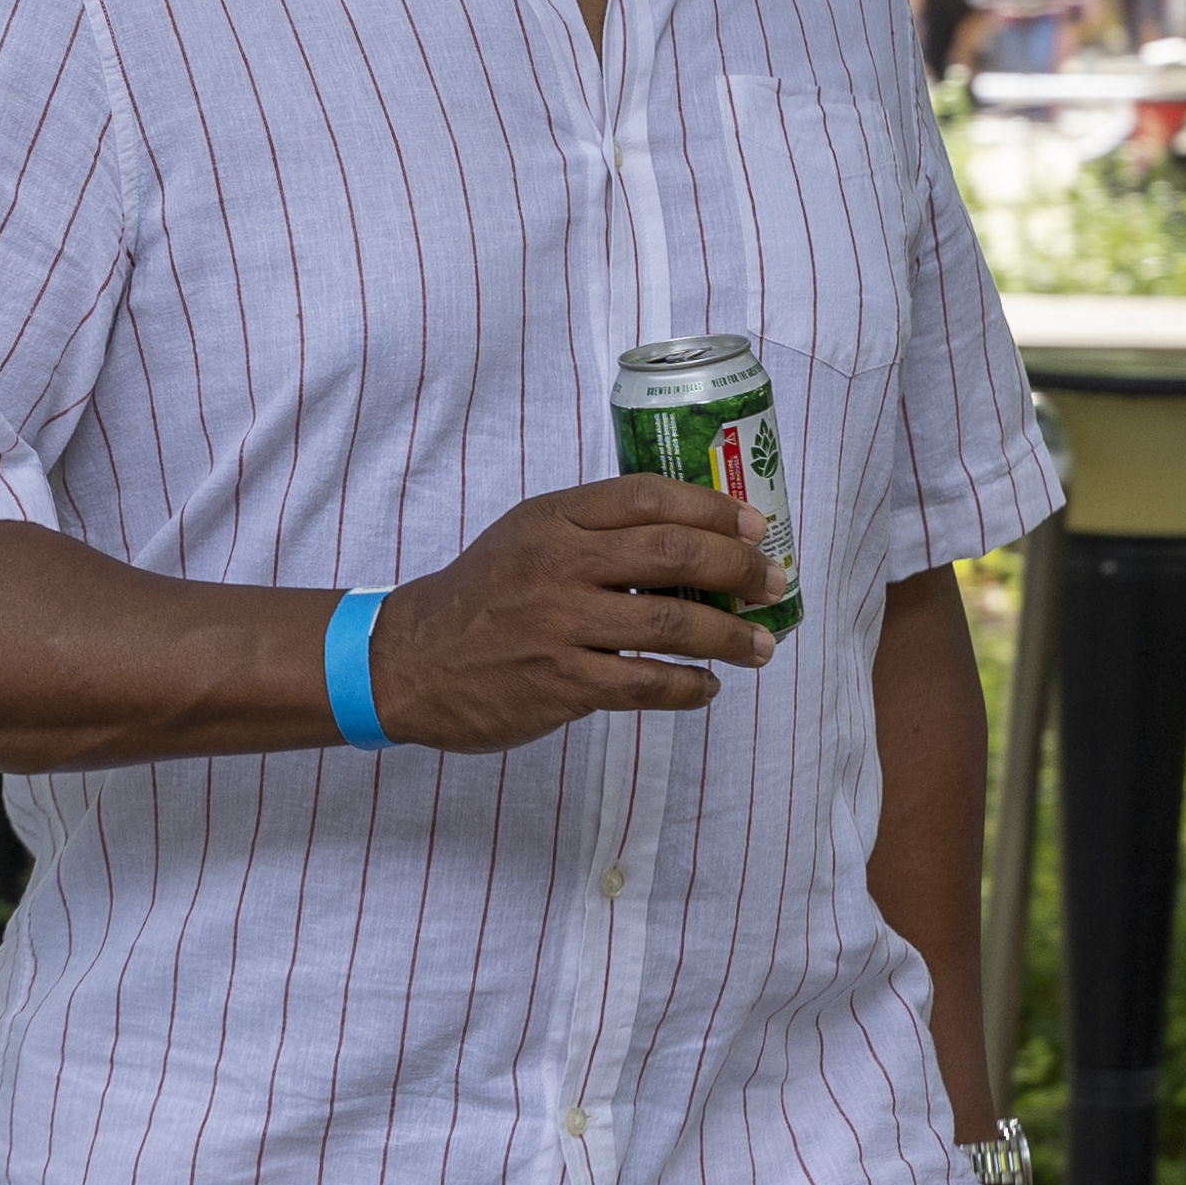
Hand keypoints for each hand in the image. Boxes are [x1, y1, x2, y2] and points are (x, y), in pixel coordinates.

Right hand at [361, 478, 779, 751]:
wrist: (412, 659)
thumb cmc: (484, 594)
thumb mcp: (528, 535)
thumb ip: (595, 529)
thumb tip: (692, 540)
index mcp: (556, 516)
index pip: (651, 496)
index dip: (714, 508)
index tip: (755, 526)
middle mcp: (560, 562)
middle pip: (674, 552)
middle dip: (739, 567)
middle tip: (773, 583)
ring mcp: (561, 623)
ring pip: (671, 621)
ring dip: (730, 635)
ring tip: (760, 647)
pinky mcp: (561, 682)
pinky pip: (645, 683)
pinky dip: (689, 686)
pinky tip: (706, 687)